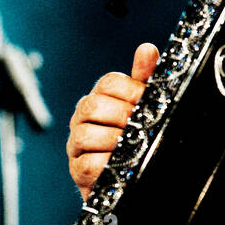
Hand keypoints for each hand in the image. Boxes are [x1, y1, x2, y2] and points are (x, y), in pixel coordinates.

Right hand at [66, 43, 158, 199]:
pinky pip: (86, 164)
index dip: (130, 89)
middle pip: (92, 106)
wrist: (137, 175)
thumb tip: (147, 49)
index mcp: (100, 97)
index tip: (147, 99)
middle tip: (141, 123)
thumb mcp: (144, 106)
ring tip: (134, 144)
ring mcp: (77, 144)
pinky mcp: (78, 171)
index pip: (108, 82)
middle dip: (121, 114)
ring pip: (85, 135)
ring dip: (113, 139)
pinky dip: (106, 163)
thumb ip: (145, 78)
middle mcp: (82, 118)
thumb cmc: (138, 135)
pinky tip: (123, 162)